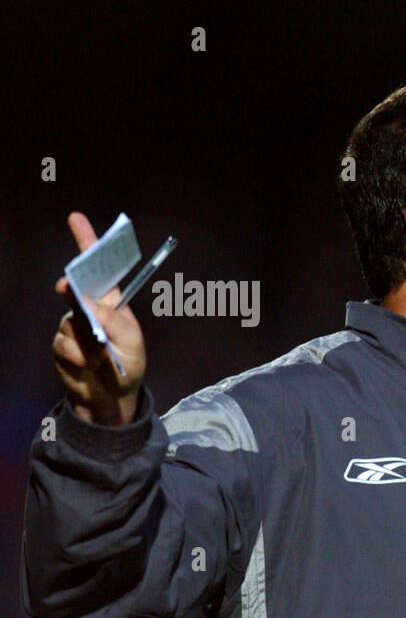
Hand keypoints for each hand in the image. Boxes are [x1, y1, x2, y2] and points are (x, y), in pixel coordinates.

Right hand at [53, 212, 146, 425]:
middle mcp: (90, 310)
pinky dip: (77, 357)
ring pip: (69, 322)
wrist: (111, 398)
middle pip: (74, 287)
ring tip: (99, 358)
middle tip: (67, 288)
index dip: (89, 244)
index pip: (100, 271)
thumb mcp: (131, 344)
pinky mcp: (61, 345)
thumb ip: (113, 322)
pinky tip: (87, 366)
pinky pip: (64, 344)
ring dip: (84, 341)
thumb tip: (89, 303)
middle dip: (70, 288)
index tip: (77, 219)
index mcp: (112, 304)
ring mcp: (73, 327)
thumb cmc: (128, 366)